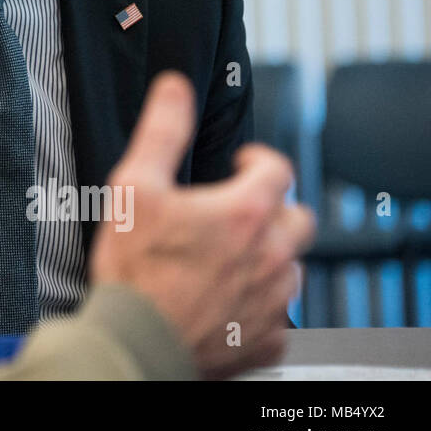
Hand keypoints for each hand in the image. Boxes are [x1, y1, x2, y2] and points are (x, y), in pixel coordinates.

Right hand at [88, 71, 315, 378]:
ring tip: (227, 258)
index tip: (240, 163)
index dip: (259, 159)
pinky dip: (258, 306)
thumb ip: (162, 131)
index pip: (279, 168)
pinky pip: (277, 318)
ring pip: (291, 267)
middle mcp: (271, 256)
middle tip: (235, 211)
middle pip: (297, 218)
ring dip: (267, 257)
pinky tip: (226, 301)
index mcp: (245, 213)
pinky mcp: (266, 341)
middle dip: (272, 208)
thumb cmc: (133, 270)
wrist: (136, 342)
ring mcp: (273, 301)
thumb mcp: (135, 186)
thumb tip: (175, 88)